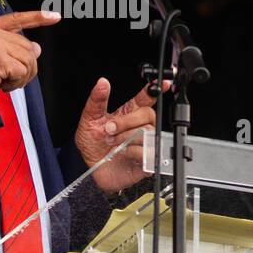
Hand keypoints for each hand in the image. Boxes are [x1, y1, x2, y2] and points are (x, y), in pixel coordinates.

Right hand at [0, 10, 60, 93]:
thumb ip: (11, 48)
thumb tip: (37, 48)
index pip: (16, 18)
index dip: (37, 18)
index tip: (55, 16)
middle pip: (27, 45)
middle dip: (26, 66)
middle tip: (12, 78)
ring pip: (28, 59)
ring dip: (22, 77)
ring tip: (6, 82)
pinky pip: (22, 71)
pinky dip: (17, 83)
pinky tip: (3, 86)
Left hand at [74, 78, 165, 193]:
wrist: (91, 169)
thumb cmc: (93, 145)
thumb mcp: (89, 120)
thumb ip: (96, 101)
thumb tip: (102, 83)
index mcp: (128, 113)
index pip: (146, 98)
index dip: (155, 89)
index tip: (163, 82)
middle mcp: (139, 126)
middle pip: (148, 114)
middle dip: (127, 121)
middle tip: (109, 128)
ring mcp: (144, 143)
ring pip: (147, 132)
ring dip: (126, 137)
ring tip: (112, 142)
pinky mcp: (147, 159)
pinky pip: (147, 151)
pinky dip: (132, 151)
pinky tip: (122, 153)